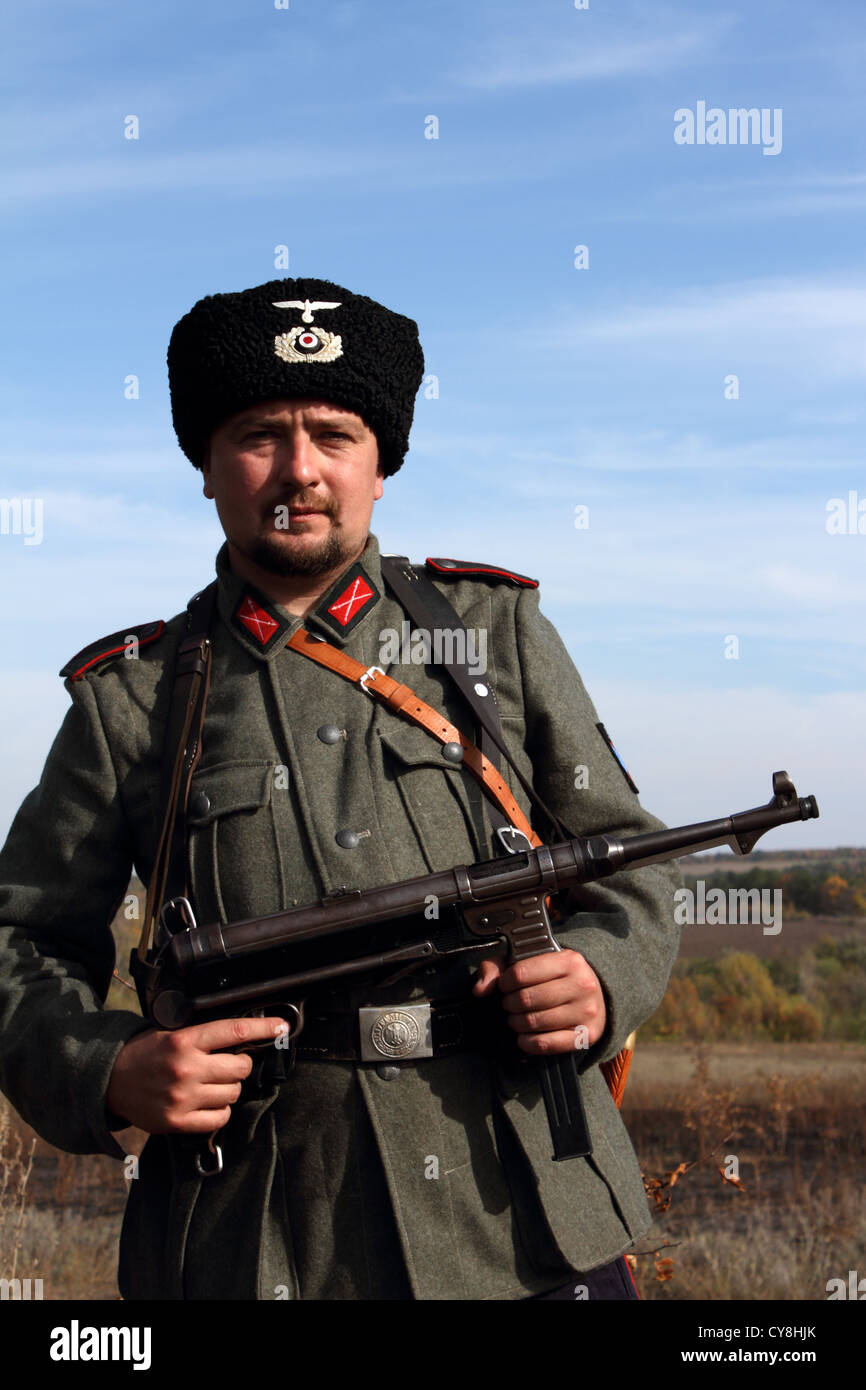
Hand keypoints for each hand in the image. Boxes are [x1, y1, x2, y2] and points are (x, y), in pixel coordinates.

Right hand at [105, 1016, 286, 1133]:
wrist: (109, 1080)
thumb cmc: (145, 1053)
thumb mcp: (172, 1033)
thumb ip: (205, 1036)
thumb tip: (246, 1038)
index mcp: (185, 1040)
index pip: (236, 1031)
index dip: (265, 1028)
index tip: (282, 1027)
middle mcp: (186, 1068)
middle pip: (241, 1067)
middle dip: (240, 1064)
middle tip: (228, 1063)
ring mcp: (183, 1097)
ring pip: (233, 1094)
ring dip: (229, 1088)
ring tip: (212, 1083)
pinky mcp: (178, 1121)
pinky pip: (219, 1118)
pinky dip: (220, 1111)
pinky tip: (208, 1103)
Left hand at [472, 949, 606, 1055]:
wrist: (597, 996)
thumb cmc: (558, 978)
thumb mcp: (533, 962)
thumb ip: (500, 967)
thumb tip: (480, 988)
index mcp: (569, 960)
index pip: (521, 972)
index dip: (505, 982)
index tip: (505, 985)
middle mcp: (582, 985)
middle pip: (526, 999)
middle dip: (509, 1004)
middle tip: (509, 1004)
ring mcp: (586, 1012)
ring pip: (534, 1022)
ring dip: (516, 1023)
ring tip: (517, 1018)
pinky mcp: (586, 1036)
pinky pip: (545, 1044)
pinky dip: (527, 1043)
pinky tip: (524, 1037)